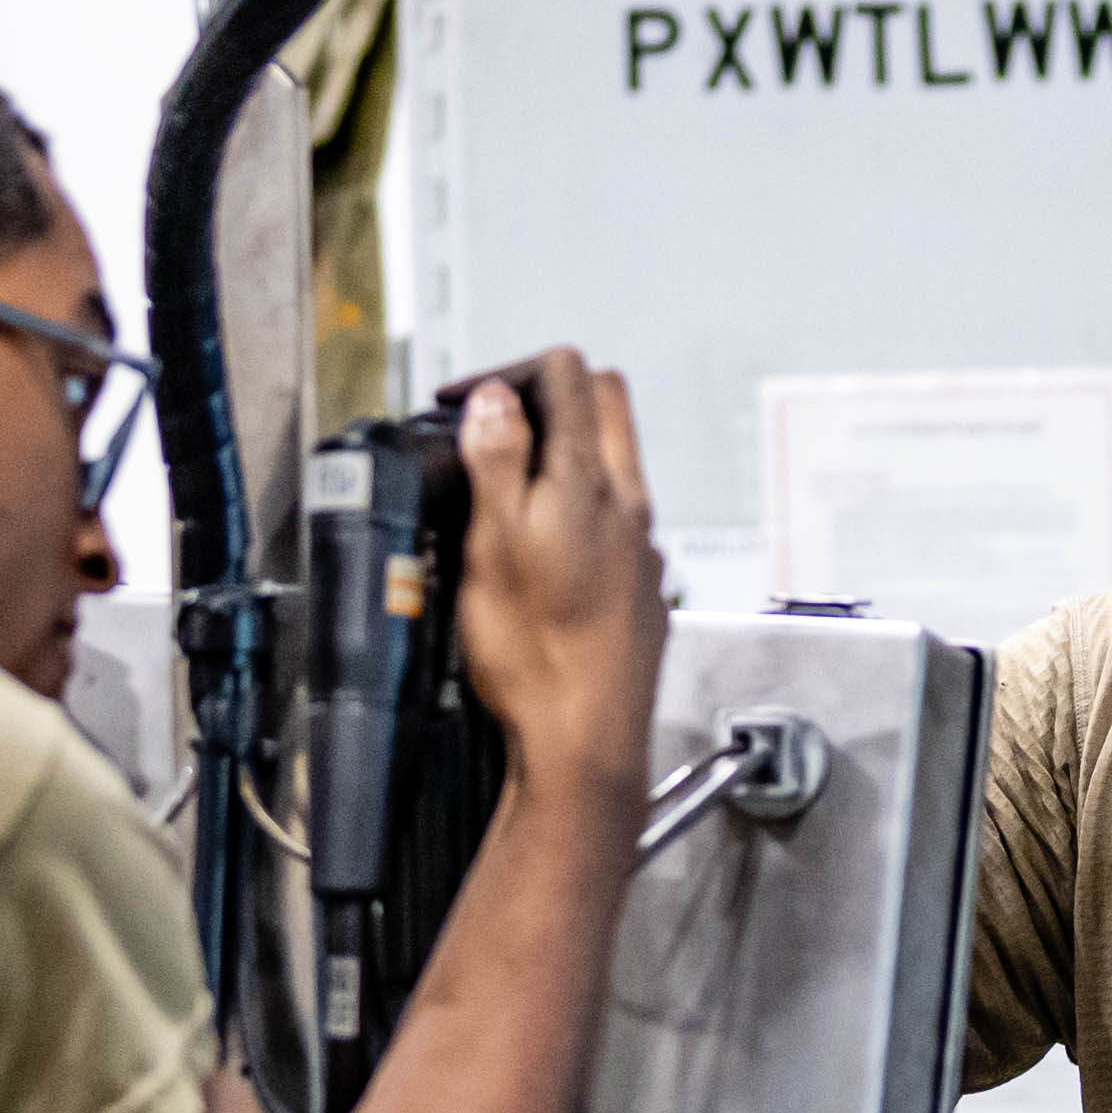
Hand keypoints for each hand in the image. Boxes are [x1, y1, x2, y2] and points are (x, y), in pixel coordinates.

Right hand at [447, 349, 667, 791]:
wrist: (586, 741)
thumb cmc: (538, 657)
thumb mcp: (493, 544)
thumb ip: (497, 461)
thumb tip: (497, 401)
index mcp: (590, 481)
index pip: (569, 375)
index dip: (512, 371)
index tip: (469, 402)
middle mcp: (629, 506)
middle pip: (605, 406)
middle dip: (546, 398)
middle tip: (493, 428)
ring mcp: (642, 548)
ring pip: (613, 467)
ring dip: (562, 458)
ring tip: (507, 493)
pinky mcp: (642, 589)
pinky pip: (616, 524)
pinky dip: (578, 512)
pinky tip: (543, 555)